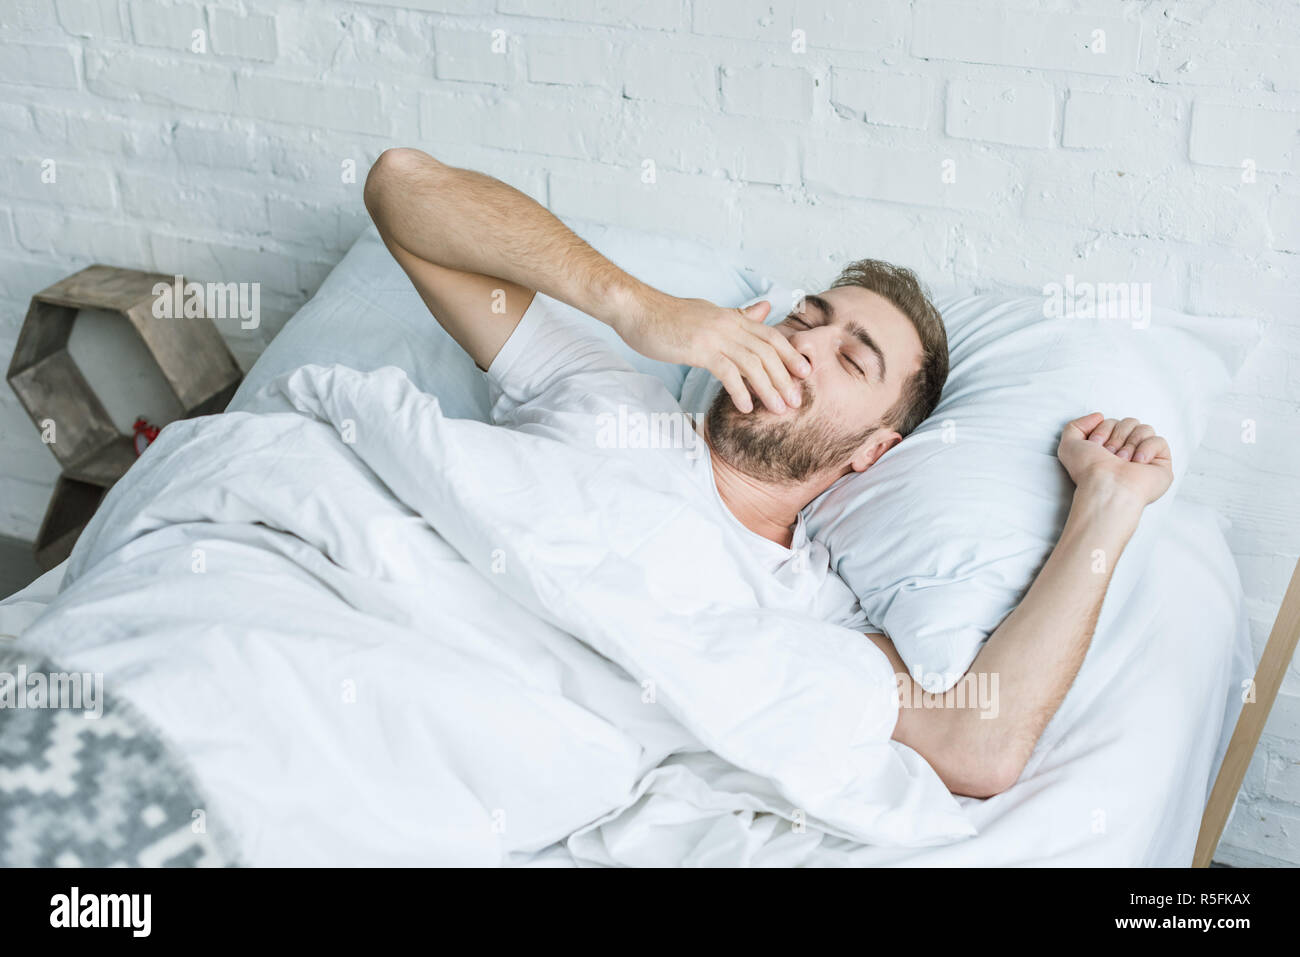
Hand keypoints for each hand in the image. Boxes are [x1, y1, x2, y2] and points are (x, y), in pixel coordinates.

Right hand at [614, 292, 809, 412]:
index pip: (771, 336)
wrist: (636, 309)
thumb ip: (738, 316)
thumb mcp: (708, 313)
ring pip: (752, 363)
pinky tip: (746, 407)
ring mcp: (714, 335)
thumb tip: (765, 309)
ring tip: (777, 410)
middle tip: (795, 402)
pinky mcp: (698, 348)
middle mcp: (728, 324)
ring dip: (768, 388)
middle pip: (767, 352)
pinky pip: (726, 371)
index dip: (790, 355)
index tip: (805, 374)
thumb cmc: (667, 317)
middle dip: (785, 378)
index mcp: (732, 317)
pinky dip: (740, 390)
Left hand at [1056, 413, 1172, 507]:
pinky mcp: (1161, 464)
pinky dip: (1147, 449)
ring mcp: (1145, 457)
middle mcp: (1127, 451)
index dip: (1103, 430)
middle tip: (1110, 455)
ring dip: (1130, 443)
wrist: (1107, 486)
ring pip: (1145, 428)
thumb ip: (1075, 425)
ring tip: (1123, 461)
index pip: (1113, 421)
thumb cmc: (1088, 471)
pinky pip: (1159, 441)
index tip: (1096, 446)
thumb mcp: (1068, 445)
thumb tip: (1099, 416)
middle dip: (1117, 436)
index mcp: (1108, 447)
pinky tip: (1139, 463)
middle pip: (1130, 422)